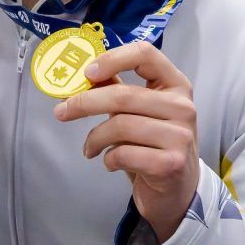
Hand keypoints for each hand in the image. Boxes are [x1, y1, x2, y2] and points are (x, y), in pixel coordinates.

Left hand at [52, 39, 198, 244]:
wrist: (176, 190)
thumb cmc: (153, 145)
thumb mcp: (139, 112)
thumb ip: (116, 89)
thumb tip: (80, 75)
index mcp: (175, 85)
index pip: (145, 54)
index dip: (112, 59)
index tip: (86, 73)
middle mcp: (183, 107)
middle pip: (123, 95)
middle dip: (84, 103)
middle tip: (62, 112)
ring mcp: (180, 136)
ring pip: (120, 126)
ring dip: (95, 138)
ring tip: (90, 147)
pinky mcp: (170, 164)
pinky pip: (123, 154)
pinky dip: (108, 159)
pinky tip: (111, 162)